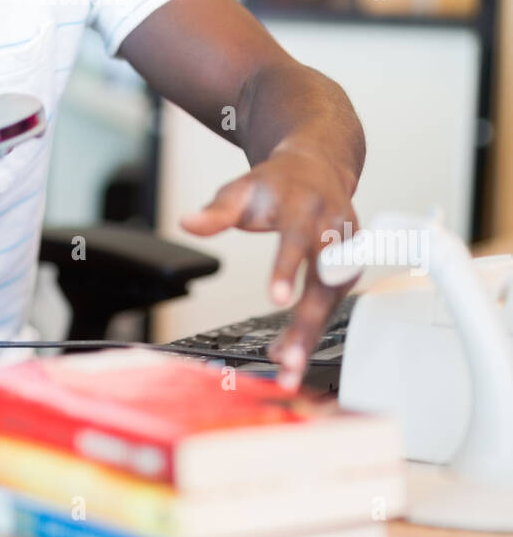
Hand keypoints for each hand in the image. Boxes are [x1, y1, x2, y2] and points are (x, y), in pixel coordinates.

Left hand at [179, 148, 359, 389]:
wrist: (318, 167)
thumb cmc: (277, 183)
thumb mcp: (242, 189)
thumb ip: (216, 210)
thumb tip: (187, 223)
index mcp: (305, 206)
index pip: (297, 239)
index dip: (288, 269)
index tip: (276, 299)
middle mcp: (333, 229)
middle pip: (323, 280)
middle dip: (307, 321)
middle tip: (288, 357)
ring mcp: (347, 249)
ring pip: (332, 299)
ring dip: (312, 336)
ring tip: (288, 368)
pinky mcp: (350, 266)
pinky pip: (332, 304)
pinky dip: (314, 330)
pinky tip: (291, 353)